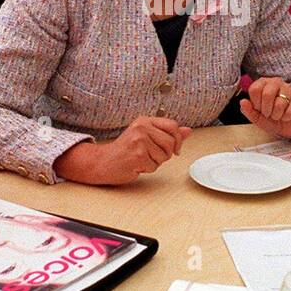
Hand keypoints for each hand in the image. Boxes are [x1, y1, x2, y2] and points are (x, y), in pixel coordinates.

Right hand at [55, 117, 192, 184]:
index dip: (178, 139)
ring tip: (142, 159)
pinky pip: (154, 166)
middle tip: (152, 156)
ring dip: (156, 162)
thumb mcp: (146, 136)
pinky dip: (147, 169)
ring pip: (164, 156)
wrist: (103, 162)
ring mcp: (139, 141)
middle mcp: (141, 128)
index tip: (174, 149)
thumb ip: (167, 133)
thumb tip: (188, 130)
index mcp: (144, 120)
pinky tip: (136, 165)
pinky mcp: (137, 156)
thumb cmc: (125, 150)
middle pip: (171, 142)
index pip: (173, 125)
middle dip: (166, 154)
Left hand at [240, 78, 290, 138]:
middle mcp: (275, 82)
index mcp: (262, 83)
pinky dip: (287, 116)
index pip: (255, 89)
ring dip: (277, 115)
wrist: (289, 125)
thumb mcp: (257, 117)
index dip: (256, 104)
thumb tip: (243, 102)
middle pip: (267, 94)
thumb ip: (248, 110)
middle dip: (267, 110)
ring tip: (278, 115)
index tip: (259, 109)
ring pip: (279, 103)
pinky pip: (290, 109)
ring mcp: (287, 87)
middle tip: (269, 114)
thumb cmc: (272, 118)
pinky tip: (287, 115)